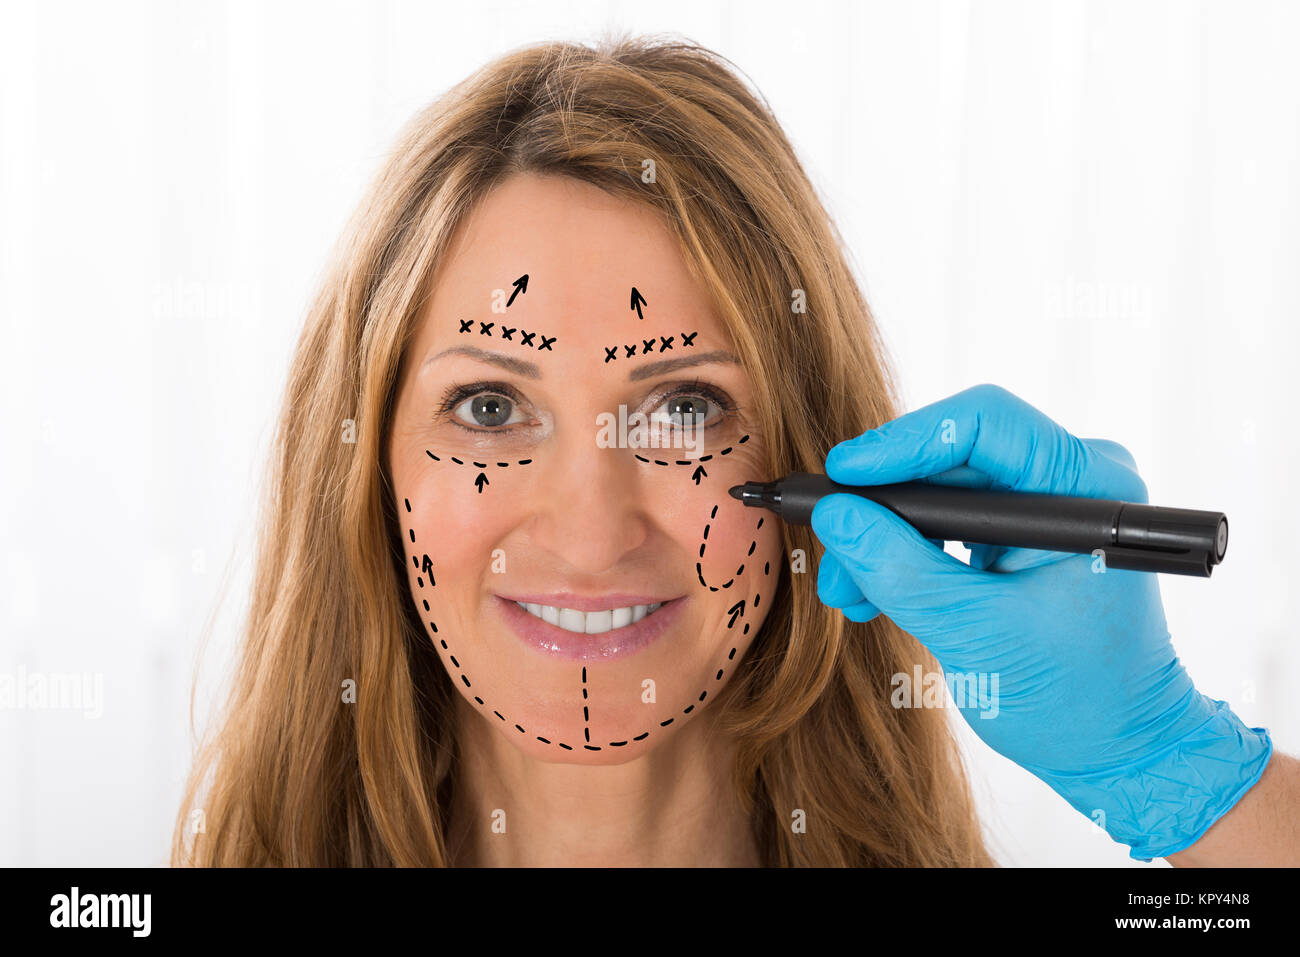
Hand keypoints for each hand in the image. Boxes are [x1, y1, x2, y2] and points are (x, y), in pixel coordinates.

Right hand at [811, 383, 1271, 859]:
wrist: (1117, 749)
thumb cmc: (1076, 701)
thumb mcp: (976, 635)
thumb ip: (901, 570)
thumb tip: (834, 515)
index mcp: (1087, 488)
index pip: (984, 425)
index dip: (903, 443)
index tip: (842, 476)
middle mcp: (1069, 483)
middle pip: (950, 459)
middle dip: (882, 505)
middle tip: (830, 543)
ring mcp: (1044, 509)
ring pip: (938, 493)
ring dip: (884, 537)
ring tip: (847, 589)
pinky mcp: (1019, 536)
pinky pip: (946, 523)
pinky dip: (905, 554)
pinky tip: (872, 590)